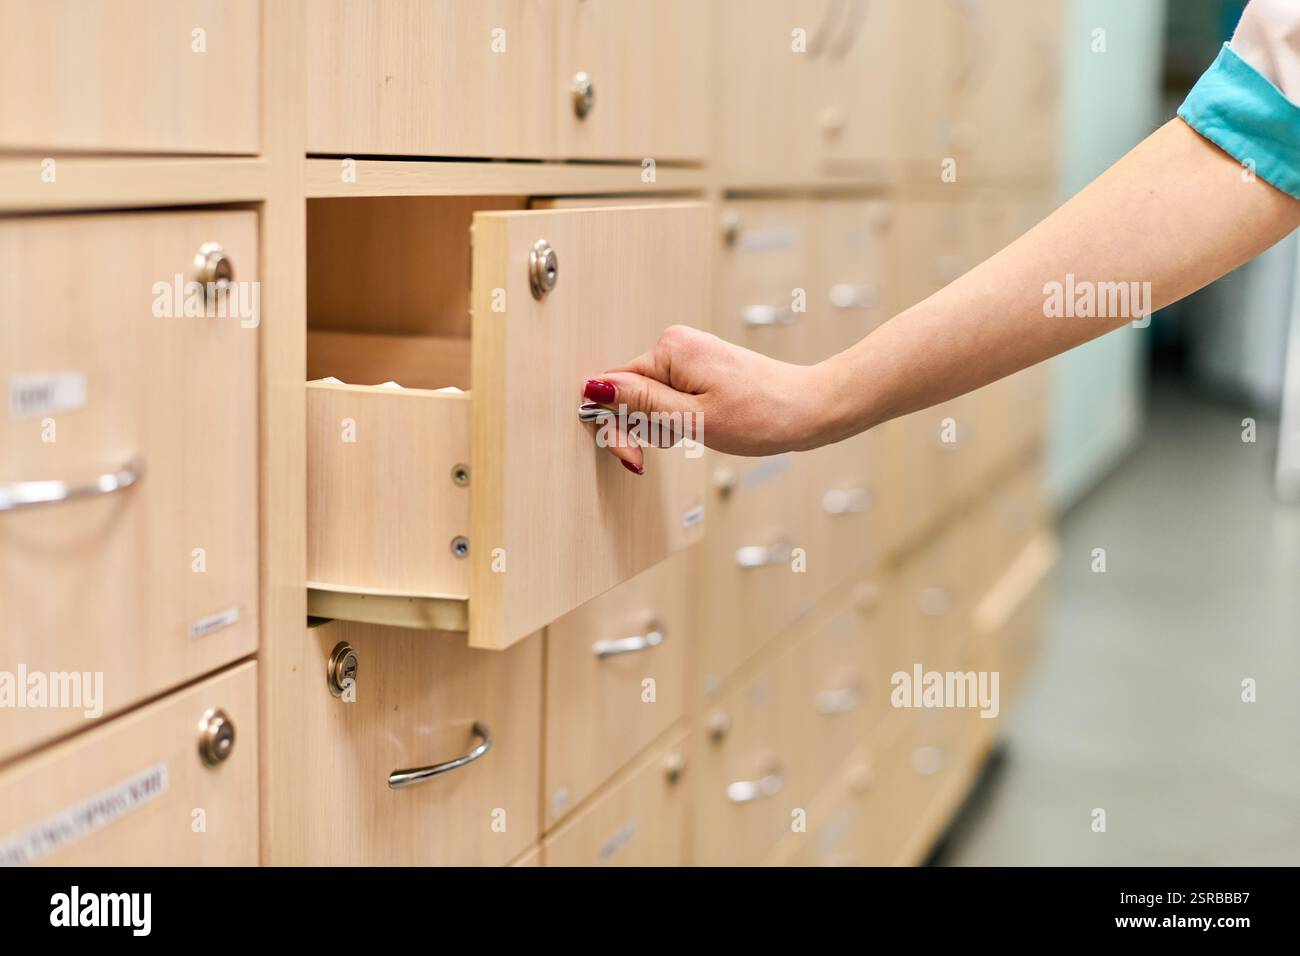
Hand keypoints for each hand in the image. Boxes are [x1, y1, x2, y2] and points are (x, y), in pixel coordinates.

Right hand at [580, 325, 834, 473]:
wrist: (808, 410)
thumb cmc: (761, 417)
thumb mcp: (693, 419)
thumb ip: (641, 403)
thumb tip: (595, 388)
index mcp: (669, 350)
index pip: (613, 386)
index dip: (616, 426)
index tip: (635, 457)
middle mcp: (675, 344)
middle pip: (628, 391)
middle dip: (638, 427)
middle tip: (664, 451)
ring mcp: (688, 354)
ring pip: (647, 397)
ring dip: (658, 425)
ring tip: (691, 436)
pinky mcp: (700, 367)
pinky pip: (668, 395)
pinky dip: (675, 418)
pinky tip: (696, 428)